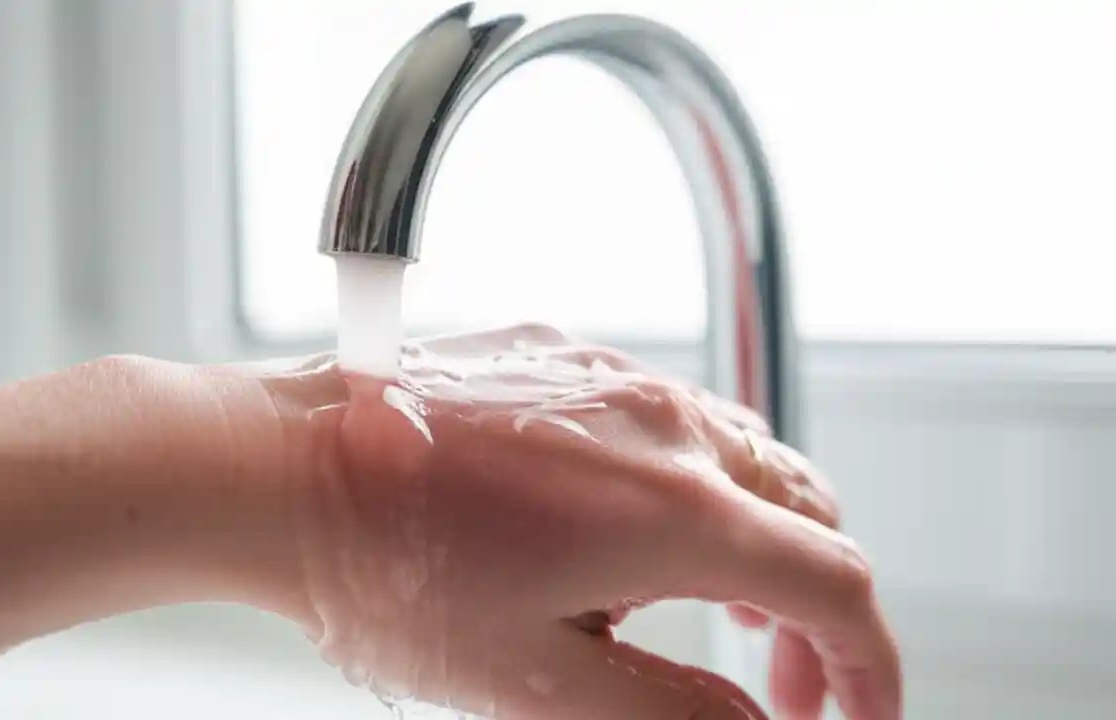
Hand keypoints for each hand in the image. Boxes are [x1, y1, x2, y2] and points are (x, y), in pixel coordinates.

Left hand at [240, 324, 899, 719]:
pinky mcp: (565, 358)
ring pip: (746, 458)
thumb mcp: (538, 679)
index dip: (870, 666)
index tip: (858, 715)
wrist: (279, 471)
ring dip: (758, 542)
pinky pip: (670, 420)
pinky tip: (620, 536)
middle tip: (780, 684)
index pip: (838, 585)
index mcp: (677, 510)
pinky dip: (692, 488)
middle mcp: (665, 425)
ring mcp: (615, 380)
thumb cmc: (385, 571)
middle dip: (816, 612)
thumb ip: (670, 713)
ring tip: (704, 611)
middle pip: (809, 513)